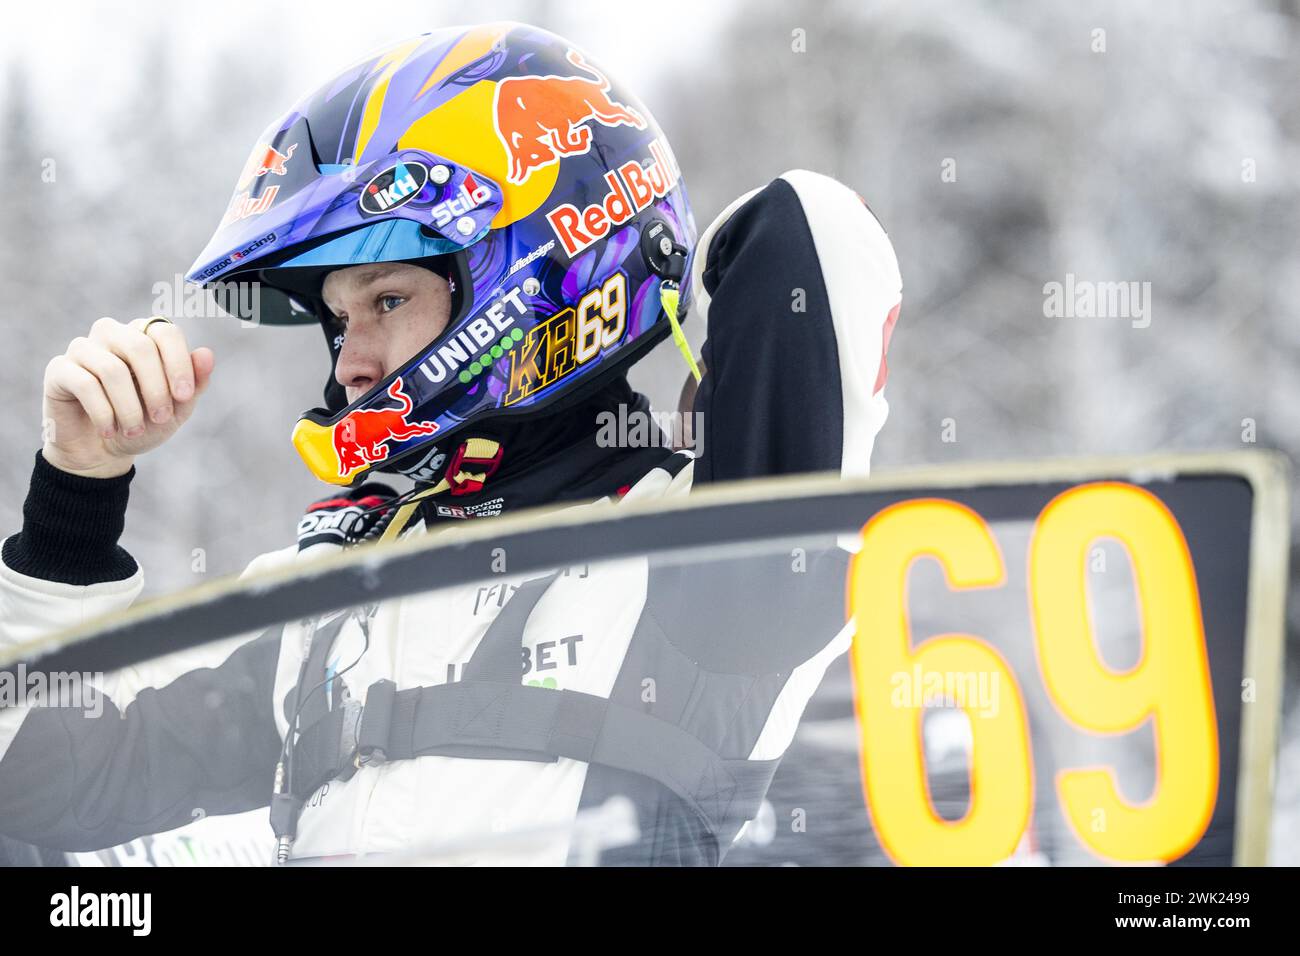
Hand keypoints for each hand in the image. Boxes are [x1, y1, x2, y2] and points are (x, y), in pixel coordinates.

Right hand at [42, 317, 214, 478]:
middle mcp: (112, 334)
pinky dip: (104, 413)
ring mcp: (83, 348)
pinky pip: (85, 384)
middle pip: (139, 346)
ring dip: (129, 407)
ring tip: (135, 430)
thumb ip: (193, 383)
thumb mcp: (176, 410)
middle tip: (161, 418)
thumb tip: (206, 353)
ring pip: (111, 369)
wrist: (102, 452)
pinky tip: (109, 431)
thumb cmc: (143, 424)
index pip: (165, 332)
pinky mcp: (59, 369)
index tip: (184, 397)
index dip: (178, 363)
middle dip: (156, 388)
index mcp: (144, 336)